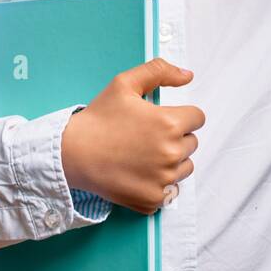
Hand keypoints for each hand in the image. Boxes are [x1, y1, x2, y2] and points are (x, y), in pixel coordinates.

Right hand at [60, 57, 203, 214]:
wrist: (73, 154)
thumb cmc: (98, 119)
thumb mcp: (124, 84)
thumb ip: (159, 71)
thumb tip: (188, 76)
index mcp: (170, 123)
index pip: (198, 118)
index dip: (180, 115)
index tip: (161, 120)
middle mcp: (172, 153)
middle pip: (192, 143)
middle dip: (175, 138)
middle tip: (146, 137)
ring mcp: (164, 180)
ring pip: (185, 167)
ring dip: (172, 162)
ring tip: (142, 155)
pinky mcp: (154, 200)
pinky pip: (170, 190)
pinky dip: (158, 184)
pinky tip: (138, 174)